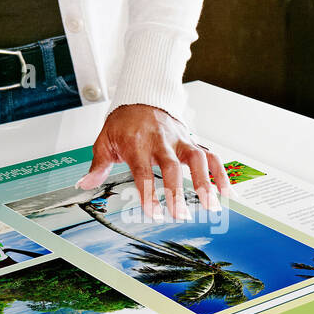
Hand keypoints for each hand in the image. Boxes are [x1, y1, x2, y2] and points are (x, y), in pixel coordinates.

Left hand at [78, 104, 229, 220]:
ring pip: (197, 158)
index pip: (143, 171)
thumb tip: (85, 184)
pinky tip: (228, 193)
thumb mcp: (104, 140)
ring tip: (212, 205)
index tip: (153, 214)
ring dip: (206, 182)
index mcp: (137, 143)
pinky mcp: (191, 141)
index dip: (148, 193)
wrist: (141, 97)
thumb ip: (98, 165)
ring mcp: (179, 140)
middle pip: (171, 167)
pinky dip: (221, 174)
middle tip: (181, 215)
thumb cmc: (123, 122)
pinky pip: (211, 156)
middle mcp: (161, 141)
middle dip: (177, 192)